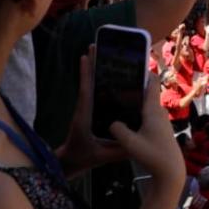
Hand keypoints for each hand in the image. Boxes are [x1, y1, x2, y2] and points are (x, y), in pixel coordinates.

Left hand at [58, 49, 130, 173]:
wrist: (69, 163)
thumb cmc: (83, 158)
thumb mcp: (102, 156)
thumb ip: (119, 150)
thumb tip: (139, 143)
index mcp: (84, 116)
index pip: (86, 91)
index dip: (86, 74)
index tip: (86, 56)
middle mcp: (84, 108)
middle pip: (88, 82)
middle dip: (92, 64)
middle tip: (95, 45)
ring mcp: (86, 109)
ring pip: (91, 85)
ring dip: (95, 69)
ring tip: (101, 53)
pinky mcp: (89, 112)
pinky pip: (94, 92)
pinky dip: (98, 80)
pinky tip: (108, 73)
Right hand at [109, 75, 187, 191]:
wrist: (170, 171)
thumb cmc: (152, 155)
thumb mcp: (130, 144)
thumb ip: (118, 130)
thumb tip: (111, 122)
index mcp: (153, 110)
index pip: (152, 83)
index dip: (144, 70)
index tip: (133, 61)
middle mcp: (158, 112)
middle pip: (146, 93)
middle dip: (134, 85)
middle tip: (117, 80)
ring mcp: (160, 121)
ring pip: (146, 105)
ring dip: (135, 101)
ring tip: (117, 98)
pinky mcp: (159, 129)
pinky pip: (147, 114)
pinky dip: (138, 112)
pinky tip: (126, 118)